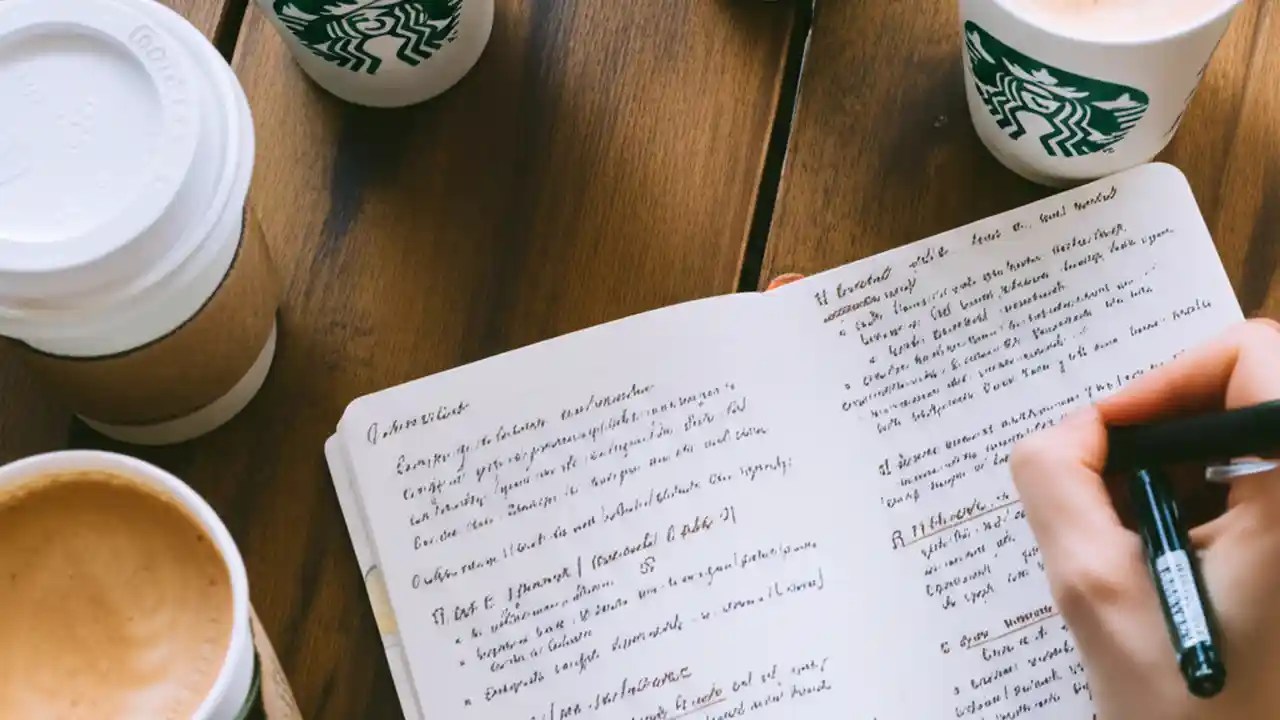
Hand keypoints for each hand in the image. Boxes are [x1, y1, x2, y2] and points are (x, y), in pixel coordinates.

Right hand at [1011, 320, 1279, 719]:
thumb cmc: (1186, 705)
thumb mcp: (1094, 589)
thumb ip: (1060, 482)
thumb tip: (1072, 433)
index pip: (1253, 355)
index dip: (1166, 380)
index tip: (1109, 441)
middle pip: (1244, 394)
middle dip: (1162, 438)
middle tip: (1115, 499)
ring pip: (1246, 442)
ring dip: (1179, 476)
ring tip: (1142, 547)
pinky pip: (1254, 487)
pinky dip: (1202, 506)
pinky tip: (1174, 566)